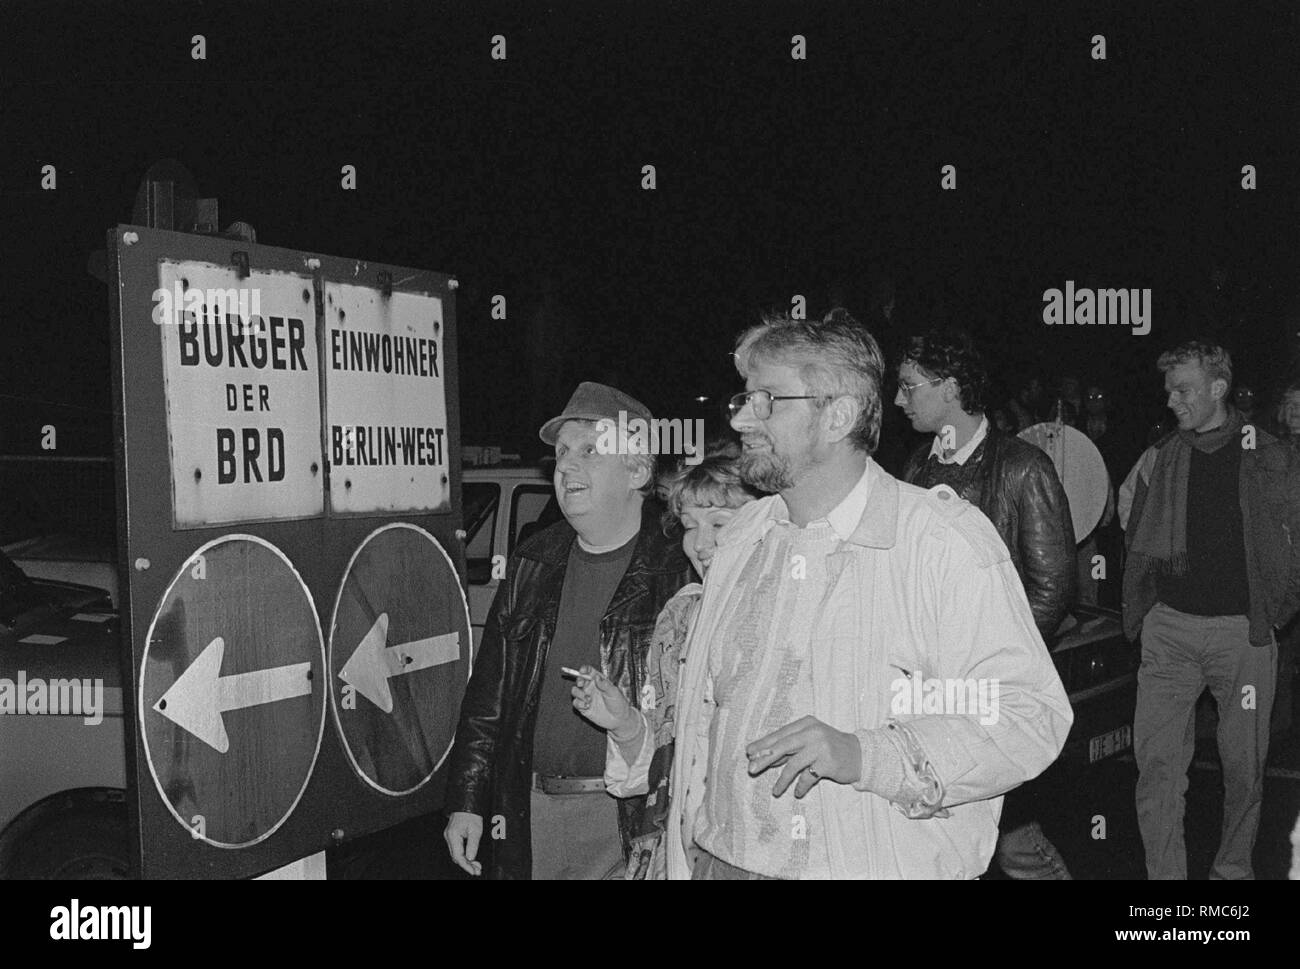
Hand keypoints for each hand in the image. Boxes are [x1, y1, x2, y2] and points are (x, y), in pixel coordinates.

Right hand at [443, 811, 483, 875]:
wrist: (467, 805)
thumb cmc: (471, 815)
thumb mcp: (476, 830)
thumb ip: (473, 845)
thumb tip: (470, 858)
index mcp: (453, 835)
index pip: (458, 856)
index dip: (466, 866)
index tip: (473, 871)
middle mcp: (449, 836)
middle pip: (456, 857)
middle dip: (467, 865)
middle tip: (477, 870)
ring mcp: (449, 836)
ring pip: (456, 854)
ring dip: (465, 861)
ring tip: (476, 866)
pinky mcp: (452, 836)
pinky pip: (456, 849)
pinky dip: (463, 855)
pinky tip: (470, 858)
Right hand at [571, 665, 639, 739]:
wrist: (619, 719)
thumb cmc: (619, 703)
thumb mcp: (614, 692)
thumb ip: (605, 684)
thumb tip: (596, 677)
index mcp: (598, 681)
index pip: (589, 671)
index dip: (584, 669)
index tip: (582, 671)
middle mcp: (591, 688)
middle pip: (579, 680)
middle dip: (578, 680)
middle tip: (582, 684)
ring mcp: (586, 697)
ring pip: (575, 691)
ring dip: (579, 693)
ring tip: (588, 699)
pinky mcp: (583, 707)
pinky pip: (575, 703)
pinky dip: (579, 703)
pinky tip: (587, 706)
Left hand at [745, 716, 861, 798]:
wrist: (860, 755)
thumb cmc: (829, 748)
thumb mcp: (809, 743)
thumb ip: (789, 749)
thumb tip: (763, 758)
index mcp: (805, 724)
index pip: (780, 734)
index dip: (763, 744)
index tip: (750, 753)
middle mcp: (813, 732)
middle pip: (783, 746)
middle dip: (765, 758)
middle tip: (751, 769)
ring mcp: (821, 746)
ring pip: (794, 764)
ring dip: (782, 780)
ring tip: (775, 791)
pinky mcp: (828, 762)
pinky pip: (808, 777)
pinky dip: (800, 786)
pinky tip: (797, 792)